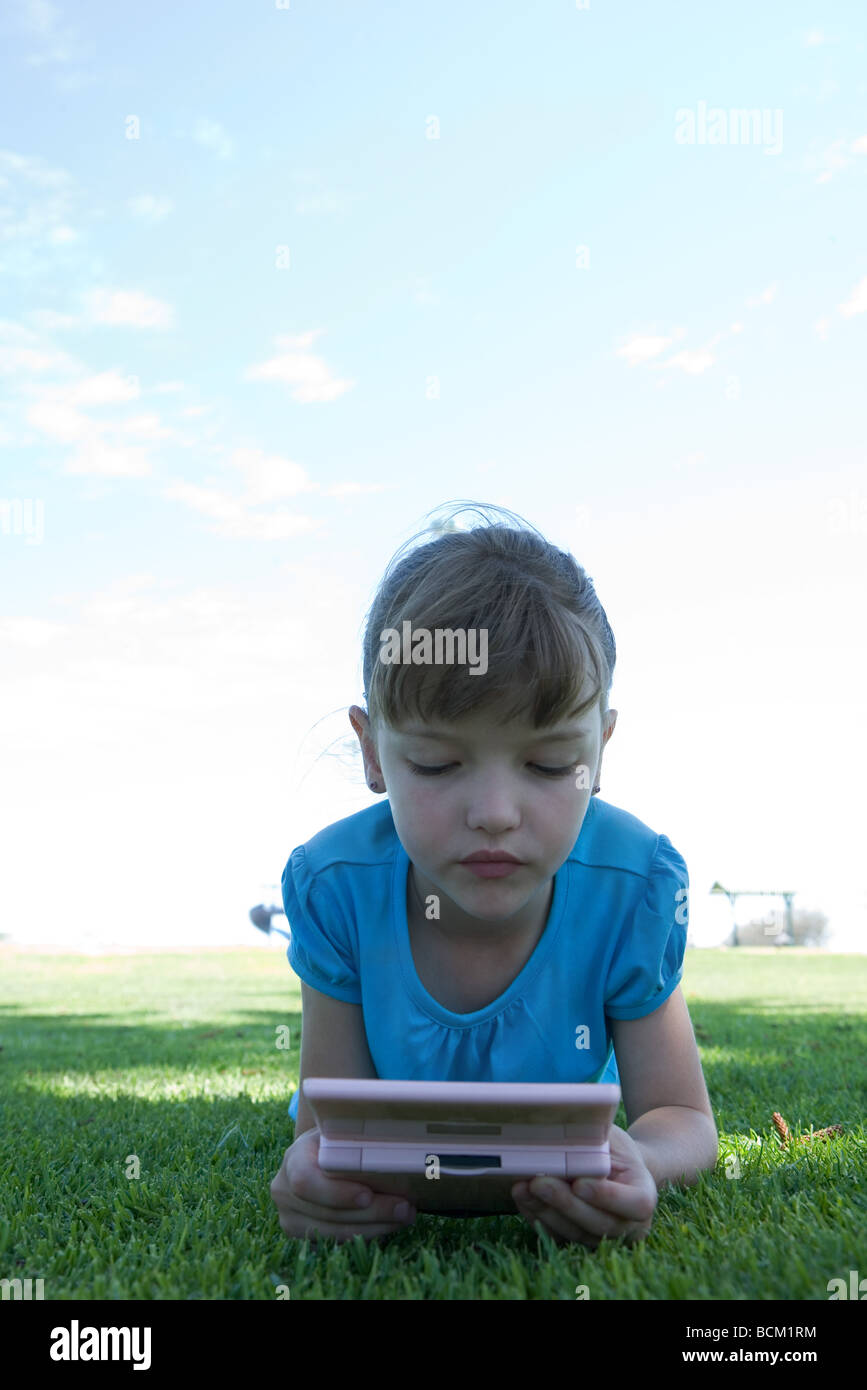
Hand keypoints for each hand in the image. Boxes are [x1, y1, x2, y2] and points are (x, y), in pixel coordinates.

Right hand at [270, 1127, 417, 1243]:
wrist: (316, 1157)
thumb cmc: (335, 1140)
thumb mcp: (340, 1130)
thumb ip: (356, 1135)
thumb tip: (395, 1138)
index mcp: (293, 1158)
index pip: (304, 1181)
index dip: (335, 1193)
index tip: (367, 1195)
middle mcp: (284, 1190)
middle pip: (326, 1212)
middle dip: (370, 1214)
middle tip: (405, 1208)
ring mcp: (290, 1217)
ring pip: (333, 1233)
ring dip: (373, 1228)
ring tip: (404, 1216)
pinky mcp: (301, 1235)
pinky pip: (336, 1242)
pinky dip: (365, 1235)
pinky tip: (388, 1224)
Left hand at [511, 1123, 657, 1247]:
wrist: (615, 1168)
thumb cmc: (613, 1148)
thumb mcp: (610, 1136)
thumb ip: (596, 1139)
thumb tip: (565, 1128)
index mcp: (643, 1194)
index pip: (635, 1204)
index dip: (607, 1196)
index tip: (580, 1183)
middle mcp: (628, 1224)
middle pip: (599, 1223)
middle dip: (565, 1203)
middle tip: (538, 1182)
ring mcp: (604, 1237)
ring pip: (575, 1233)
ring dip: (545, 1211)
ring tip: (522, 1188)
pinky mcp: (579, 1240)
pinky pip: (558, 1236)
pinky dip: (538, 1218)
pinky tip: (522, 1198)